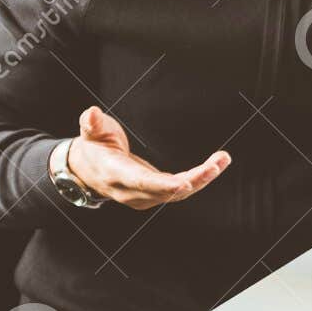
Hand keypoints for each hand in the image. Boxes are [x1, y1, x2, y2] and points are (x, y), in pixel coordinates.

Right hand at [65, 106, 230, 210]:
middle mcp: (130, 191)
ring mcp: (143, 197)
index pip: (140, 182)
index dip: (162, 185)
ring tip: (222, 160)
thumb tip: (91, 113)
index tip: (184, 183)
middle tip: (216, 164)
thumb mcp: (90, 131)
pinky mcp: (154, 195)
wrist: (89, 169)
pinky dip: (198, 179)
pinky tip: (215, 165)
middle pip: (166, 191)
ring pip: (177, 193)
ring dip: (201, 179)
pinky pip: (179, 190)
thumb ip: (90, 123)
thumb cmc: (93, 146)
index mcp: (115, 174)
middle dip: (193, 180)